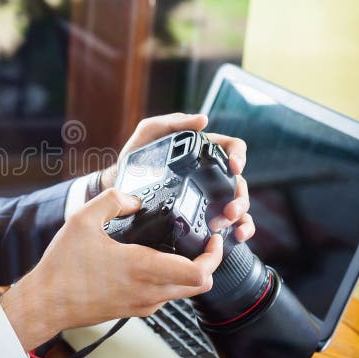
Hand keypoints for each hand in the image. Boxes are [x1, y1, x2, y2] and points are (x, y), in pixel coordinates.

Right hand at [0, 189, 223, 350]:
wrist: (46, 303)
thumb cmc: (63, 268)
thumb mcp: (83, 220)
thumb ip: (112, 199)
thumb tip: (133, 198)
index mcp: (142, 268)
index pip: (199, 273)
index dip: (214, 256)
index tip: (213, 239)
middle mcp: (148, 292)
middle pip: (199, 286)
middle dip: (208, 263)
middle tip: (202, 242)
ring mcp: (142, 305)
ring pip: (182, 292)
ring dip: (189, 272)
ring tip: (179, 248)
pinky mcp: (133, 310)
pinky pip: (163, 297)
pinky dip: (169, 280)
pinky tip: (152, 261)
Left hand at [100, 113, 253, 242]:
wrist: (118, 184)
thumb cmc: (137, 155)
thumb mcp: (150, 132)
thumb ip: (174, 122)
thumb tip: (203, 120)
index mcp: (204, 151)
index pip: (232, 148)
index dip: (239, 155)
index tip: (235, 167)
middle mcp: (211, 173)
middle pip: (239, 183)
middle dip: (240, 197)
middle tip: (229, 209)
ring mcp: (209, 195)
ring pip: (237, 204)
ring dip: (240, 215)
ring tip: (226, 224)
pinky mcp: (202, 214)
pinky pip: (228, 223)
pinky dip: (239, 229)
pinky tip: (236, 236)